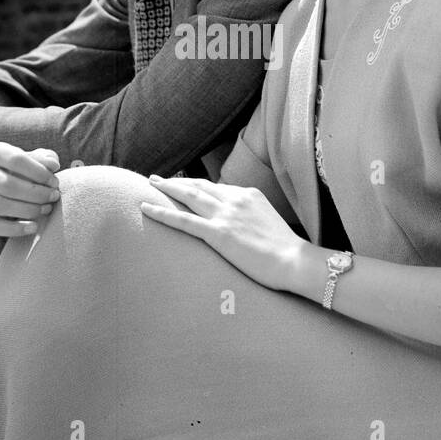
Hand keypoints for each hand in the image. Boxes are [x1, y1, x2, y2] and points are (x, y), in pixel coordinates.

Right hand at [0, 143, 61, 236]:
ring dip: (28, 210)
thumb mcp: (38, 161)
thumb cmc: (27, 171)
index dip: (39, 173)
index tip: (55, 183)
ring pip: (0, 205)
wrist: (7, 189)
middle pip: (7, 185)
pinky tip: (33, 227)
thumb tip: (52, 165)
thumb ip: (47, 159)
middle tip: (54, 197)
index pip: (16, 160)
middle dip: (36, 193)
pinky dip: (14, 229)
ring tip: (46, 210)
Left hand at [140, 176, 303, 291]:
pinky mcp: (218, 233)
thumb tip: (240, 225)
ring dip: (166, 189)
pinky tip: (145, 207)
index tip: (182, 185)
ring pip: (188, 197)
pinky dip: (162, 212)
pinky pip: (183, 220)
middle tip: (157, 179)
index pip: (215, 187)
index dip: (195, 186)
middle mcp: (235, 199)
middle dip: (176, 182)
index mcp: (248, 195)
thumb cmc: (285, 250)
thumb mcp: (268, 223)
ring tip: (149, 185)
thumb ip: (251, 217)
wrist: (295, 261)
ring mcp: (226, 215)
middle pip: (198, 186)